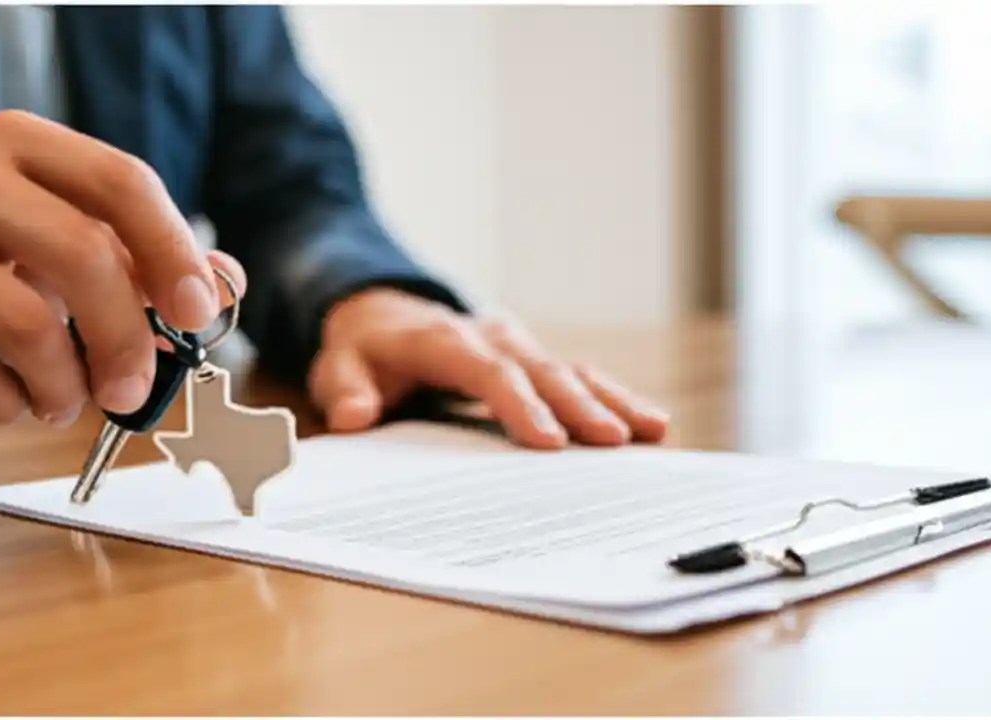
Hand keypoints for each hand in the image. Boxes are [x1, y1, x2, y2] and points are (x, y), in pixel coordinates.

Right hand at [0, 110, 243, 425]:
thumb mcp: (56, 234)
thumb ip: (140, 258)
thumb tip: (226, 286)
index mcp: (21, 144)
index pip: (121, 182)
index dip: (174, 252)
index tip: (197, 314)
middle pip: (83, 254)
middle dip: (125, 338)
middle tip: (133, 389)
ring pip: (26, 324)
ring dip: (65, 385)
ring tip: (64, 400)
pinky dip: (7, 405)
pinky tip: (11, 401)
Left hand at [308, 288, 669, 448]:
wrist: (382, 314)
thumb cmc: (364, 350)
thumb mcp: (338, 366)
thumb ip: (344, 390)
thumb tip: (354, 416)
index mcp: (445, 341)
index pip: (489, 372)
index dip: (520, 404)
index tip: (548, 441)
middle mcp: (492, 338)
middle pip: (542, 370)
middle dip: (580, 405)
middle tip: (615, 441)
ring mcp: (518, 347)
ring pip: (572, 369)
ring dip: (611, 399)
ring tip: (652, 430)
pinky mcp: (534, 360)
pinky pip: (579, 376)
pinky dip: (613, 397)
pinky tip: (650, 423)